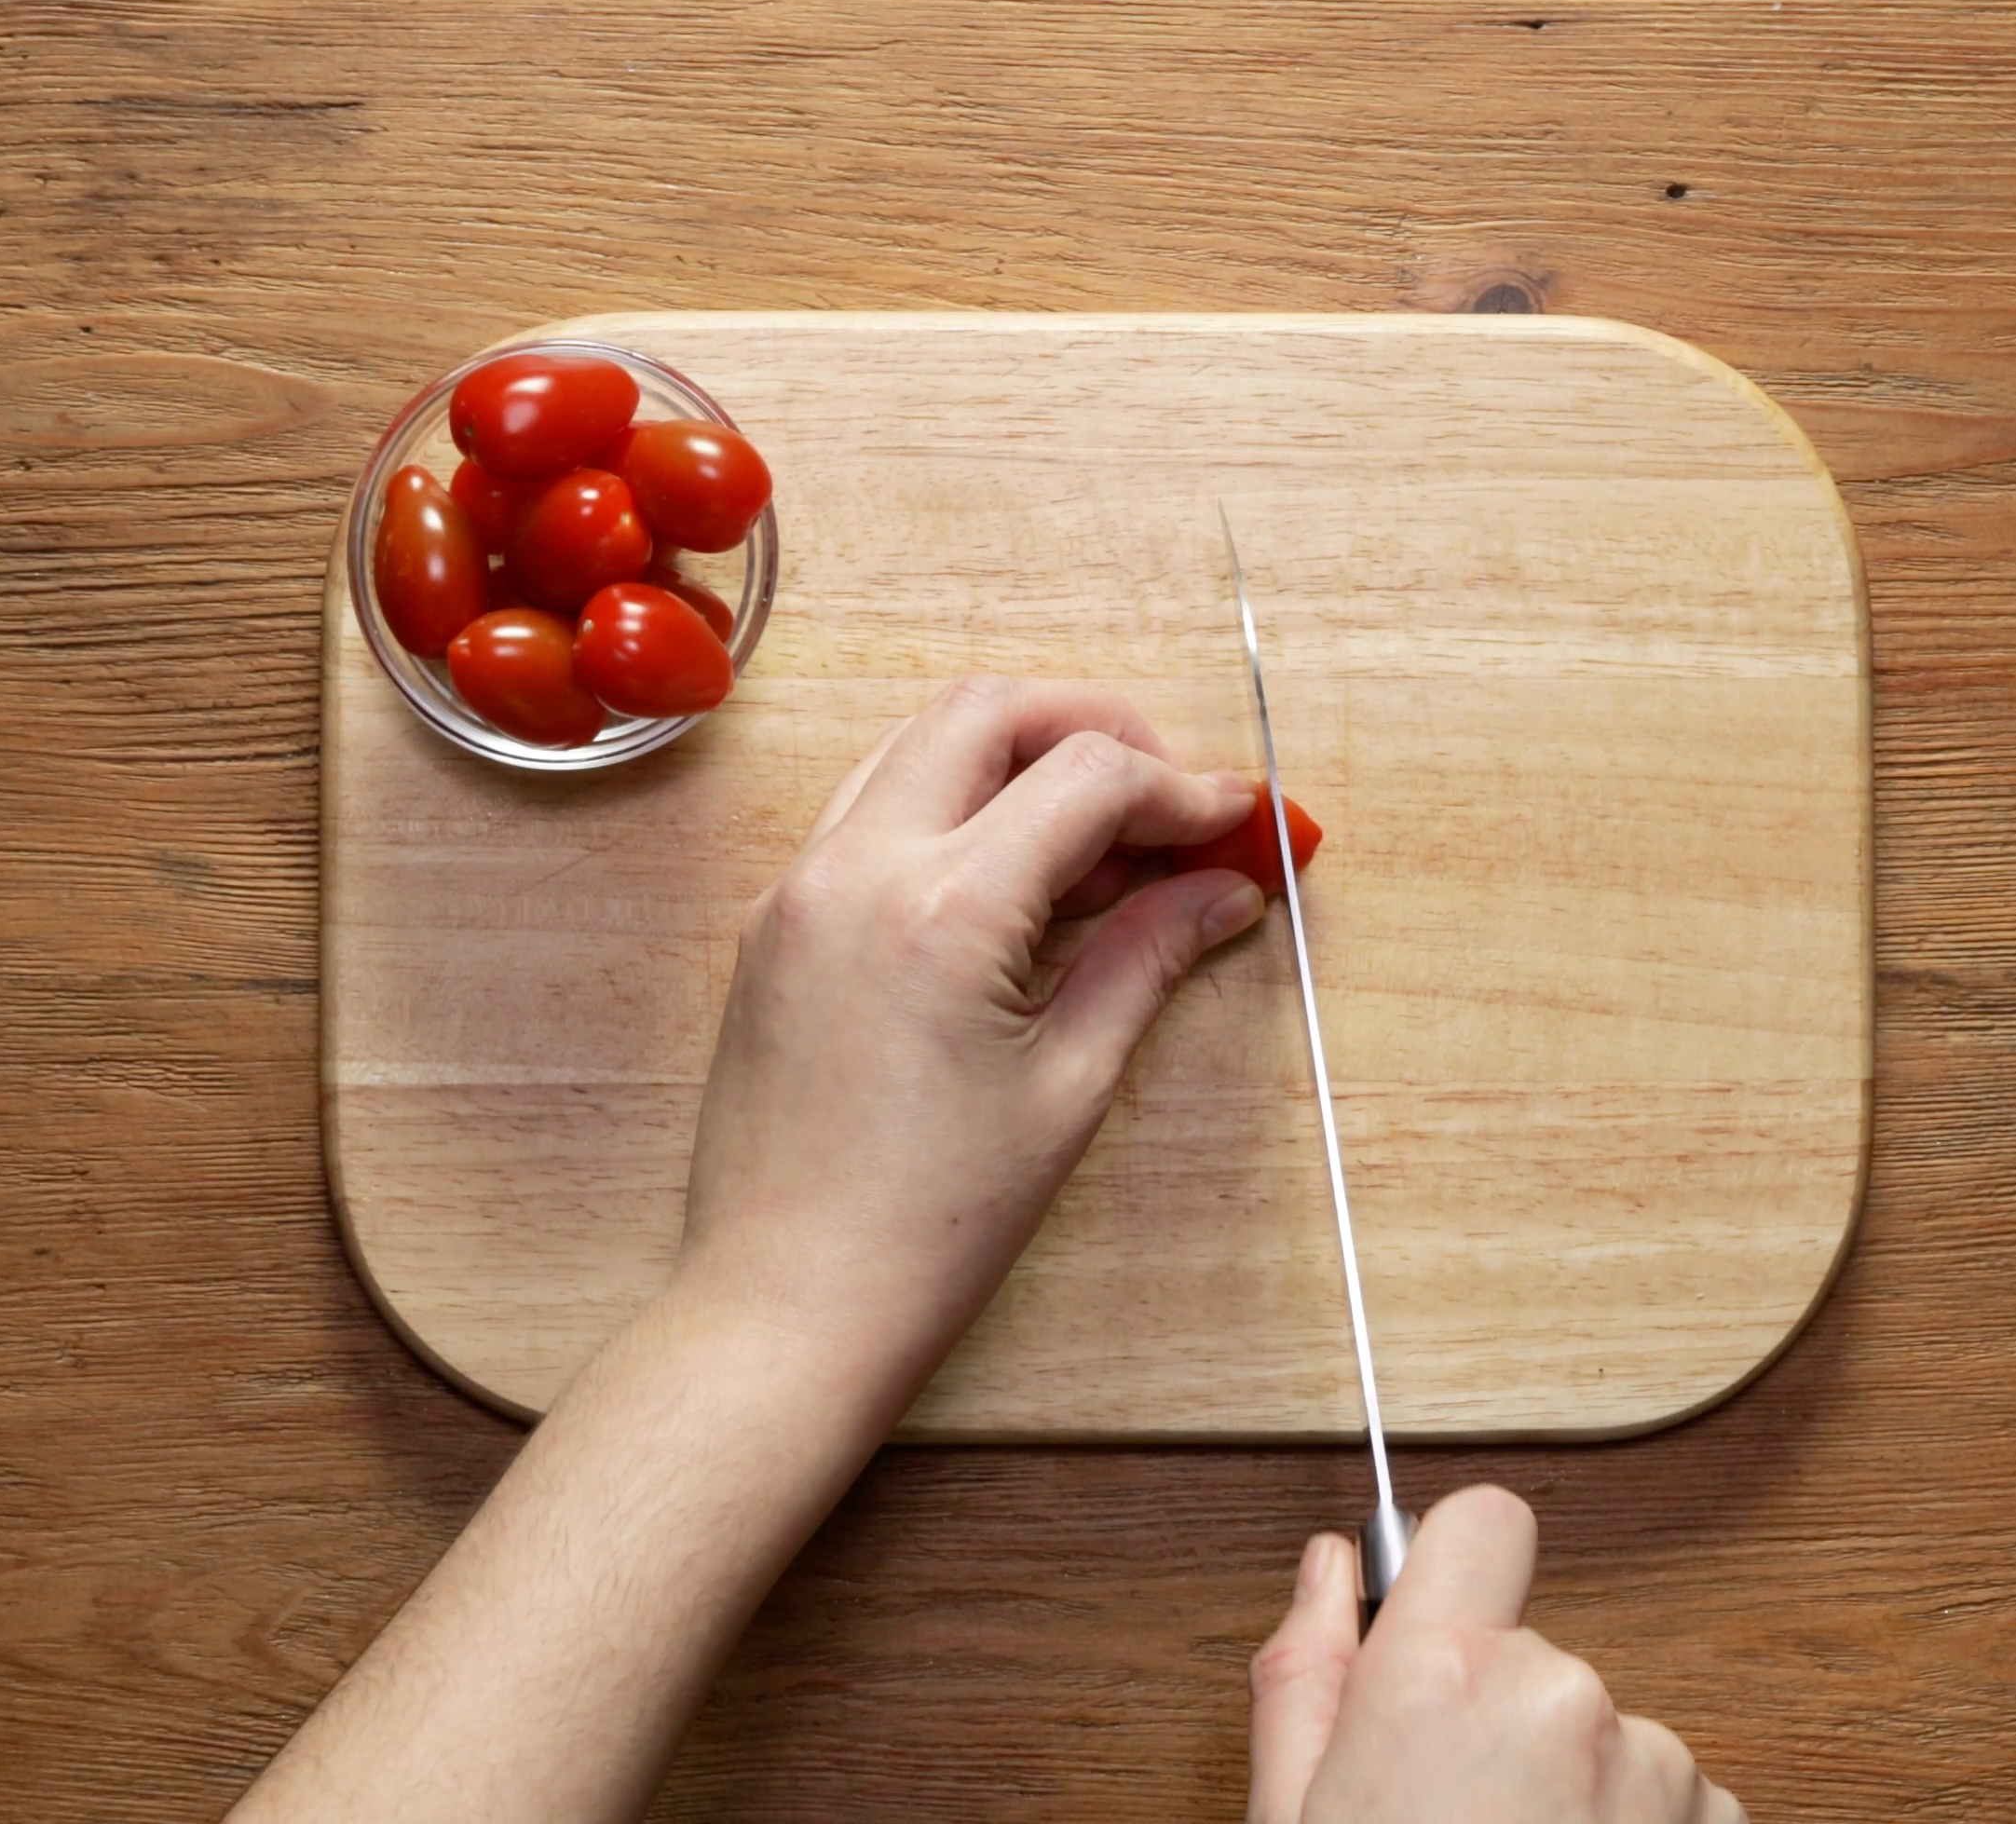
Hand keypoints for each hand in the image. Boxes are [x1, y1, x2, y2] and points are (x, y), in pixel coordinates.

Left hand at [676, 675, 1267, 1380]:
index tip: (1240, 817)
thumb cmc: (927, 1225)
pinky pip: (871, 812)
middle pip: (990, 711)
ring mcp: (800, 888)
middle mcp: (855, 870)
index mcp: (940, 909)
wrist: (787, 1304)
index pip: (1087, 777)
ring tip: (1102, 848)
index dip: (1183, 787)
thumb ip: (1145, 959)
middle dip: (1096, 731)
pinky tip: (1017, 885)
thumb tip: (1221, 892)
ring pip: (919, 745)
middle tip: (1169, 803)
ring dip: (1018, 760)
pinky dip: (954, 809)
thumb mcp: (1068, 1085)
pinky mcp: (775, 922)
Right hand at [1248, 1486, 1746, 1823]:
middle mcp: (1565, 1700)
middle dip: (1498, 1718)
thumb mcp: (1292, 1814)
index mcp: (1445, 1680)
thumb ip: (1308, 1677)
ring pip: (1600, 1733)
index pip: (1483, 1520)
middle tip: (1451, 1812)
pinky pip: (1665, 1794)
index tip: (1440, 1622)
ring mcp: (1656, 1765)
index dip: (1457, 1564)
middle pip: (1532, 1652)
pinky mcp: (1717, 1820)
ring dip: (1569, 1786)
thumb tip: (1328, 1569)